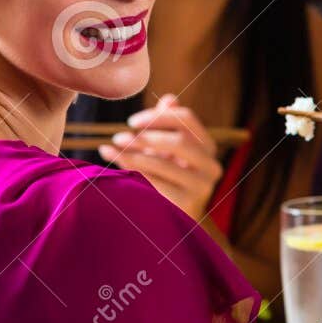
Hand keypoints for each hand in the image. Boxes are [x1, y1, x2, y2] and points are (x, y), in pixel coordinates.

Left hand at [99, 94, 224, 220]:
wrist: (175, 223)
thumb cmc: (169, 179)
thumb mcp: (169, 151)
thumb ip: (169, 125)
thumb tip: (169, 99)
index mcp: (208, 147)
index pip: (187, 119)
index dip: (158, 116)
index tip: (132, 121)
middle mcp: (211, 165)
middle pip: (180, 140)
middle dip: (146, 136)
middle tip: (119, 136)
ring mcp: (202, 186)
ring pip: (164, 162)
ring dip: (133, 153)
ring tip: (110, 148)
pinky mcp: (187, 203)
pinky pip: (156, 182)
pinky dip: (133, 171)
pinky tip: (114, 166)